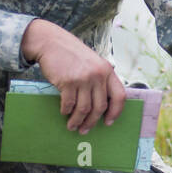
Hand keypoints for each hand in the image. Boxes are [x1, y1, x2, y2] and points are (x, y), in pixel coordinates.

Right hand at [20, 19, 125, 133]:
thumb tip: (102, 107)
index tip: (108, 122)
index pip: (119, 96)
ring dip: (78, 121)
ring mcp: (84, 78)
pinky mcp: (68, 81)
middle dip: (92, 122)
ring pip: (84, 109)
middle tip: (85, 130)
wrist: (52, 43)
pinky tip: (64, 113)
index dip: (116, 112)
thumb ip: (100, 80)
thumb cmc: (72, 55)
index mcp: (107, 71)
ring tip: (72, 126)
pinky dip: (66, 111)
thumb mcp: (93, 63)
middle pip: (100, 107)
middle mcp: (98, 75)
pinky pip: (69, 104)